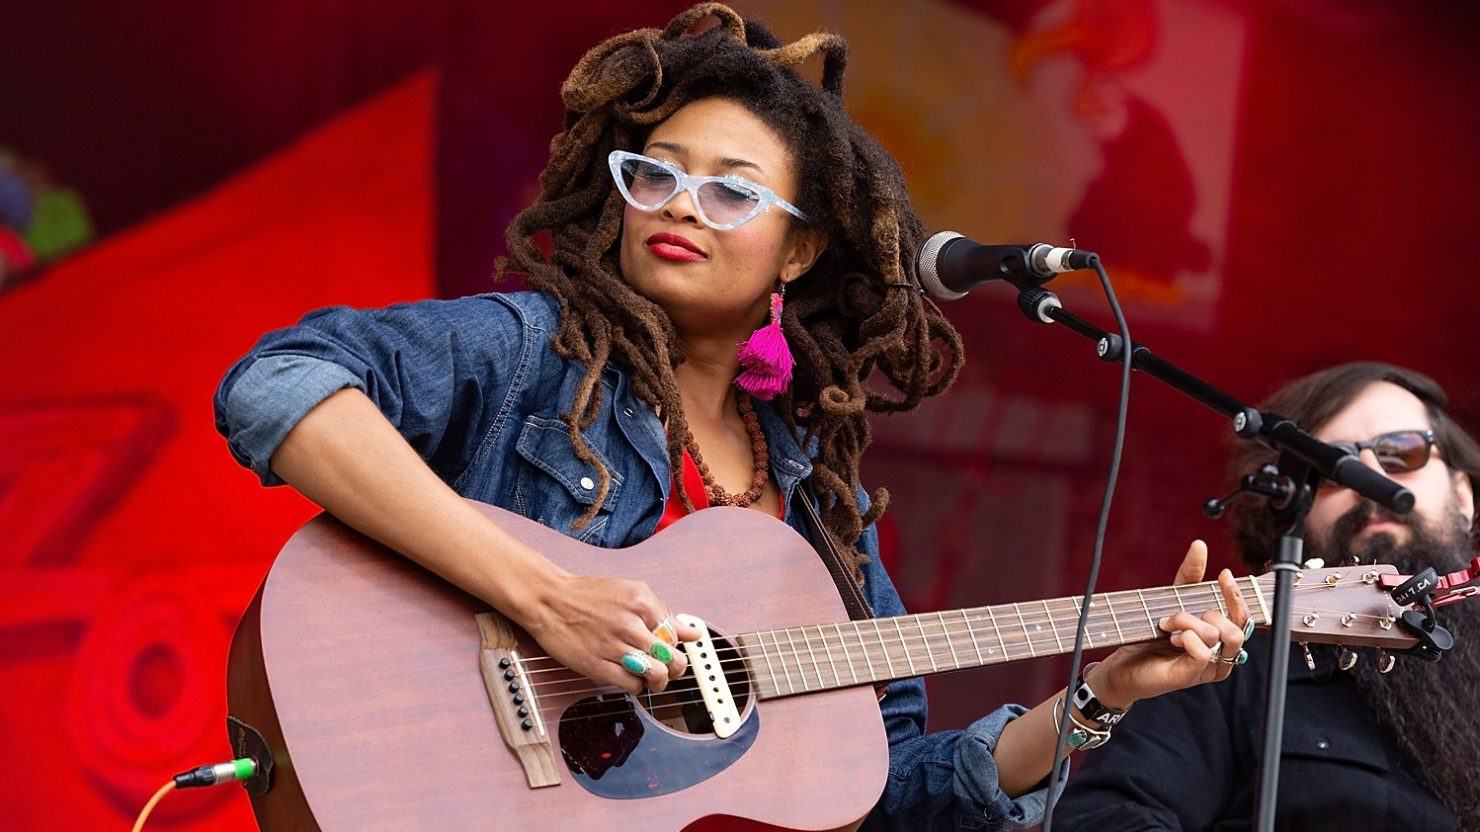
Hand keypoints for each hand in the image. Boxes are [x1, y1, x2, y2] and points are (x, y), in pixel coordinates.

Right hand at [519, 574, 703, 694]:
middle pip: (672, 658)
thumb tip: (694, 632)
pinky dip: (636, 686)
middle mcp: (629, 622)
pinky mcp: (595, 665)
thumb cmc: (589, 597)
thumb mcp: (631, 593)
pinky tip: (629, 676)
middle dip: (675, 668)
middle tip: (667, 667)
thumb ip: (663, 613)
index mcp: (641, 601)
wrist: (548, 600)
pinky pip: (631, 685)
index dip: (674, 645)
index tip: (666, 647)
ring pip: (656, 674)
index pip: (676, 634)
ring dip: (658, 680)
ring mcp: (612, 645)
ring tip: (650, 676)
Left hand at [1090, 540, 1249, 710]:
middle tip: (1174, 616)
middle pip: (1235, 628)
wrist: (1123, 663)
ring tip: (1167, 627)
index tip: (1223, 574)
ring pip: (1216, 636)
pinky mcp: (1191, 676)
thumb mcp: (1171, 600)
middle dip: (1203, 613)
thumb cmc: (1150, 635)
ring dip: (1186, 622)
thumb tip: (1200, 545)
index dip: (1236, 595)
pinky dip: (1186, 638)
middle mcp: (1221, 655)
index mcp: (1220, 638)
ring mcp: (1208, 669)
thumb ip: (1189, 576)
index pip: (1244, 617)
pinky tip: (1172, 639)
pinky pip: (1202, 652)